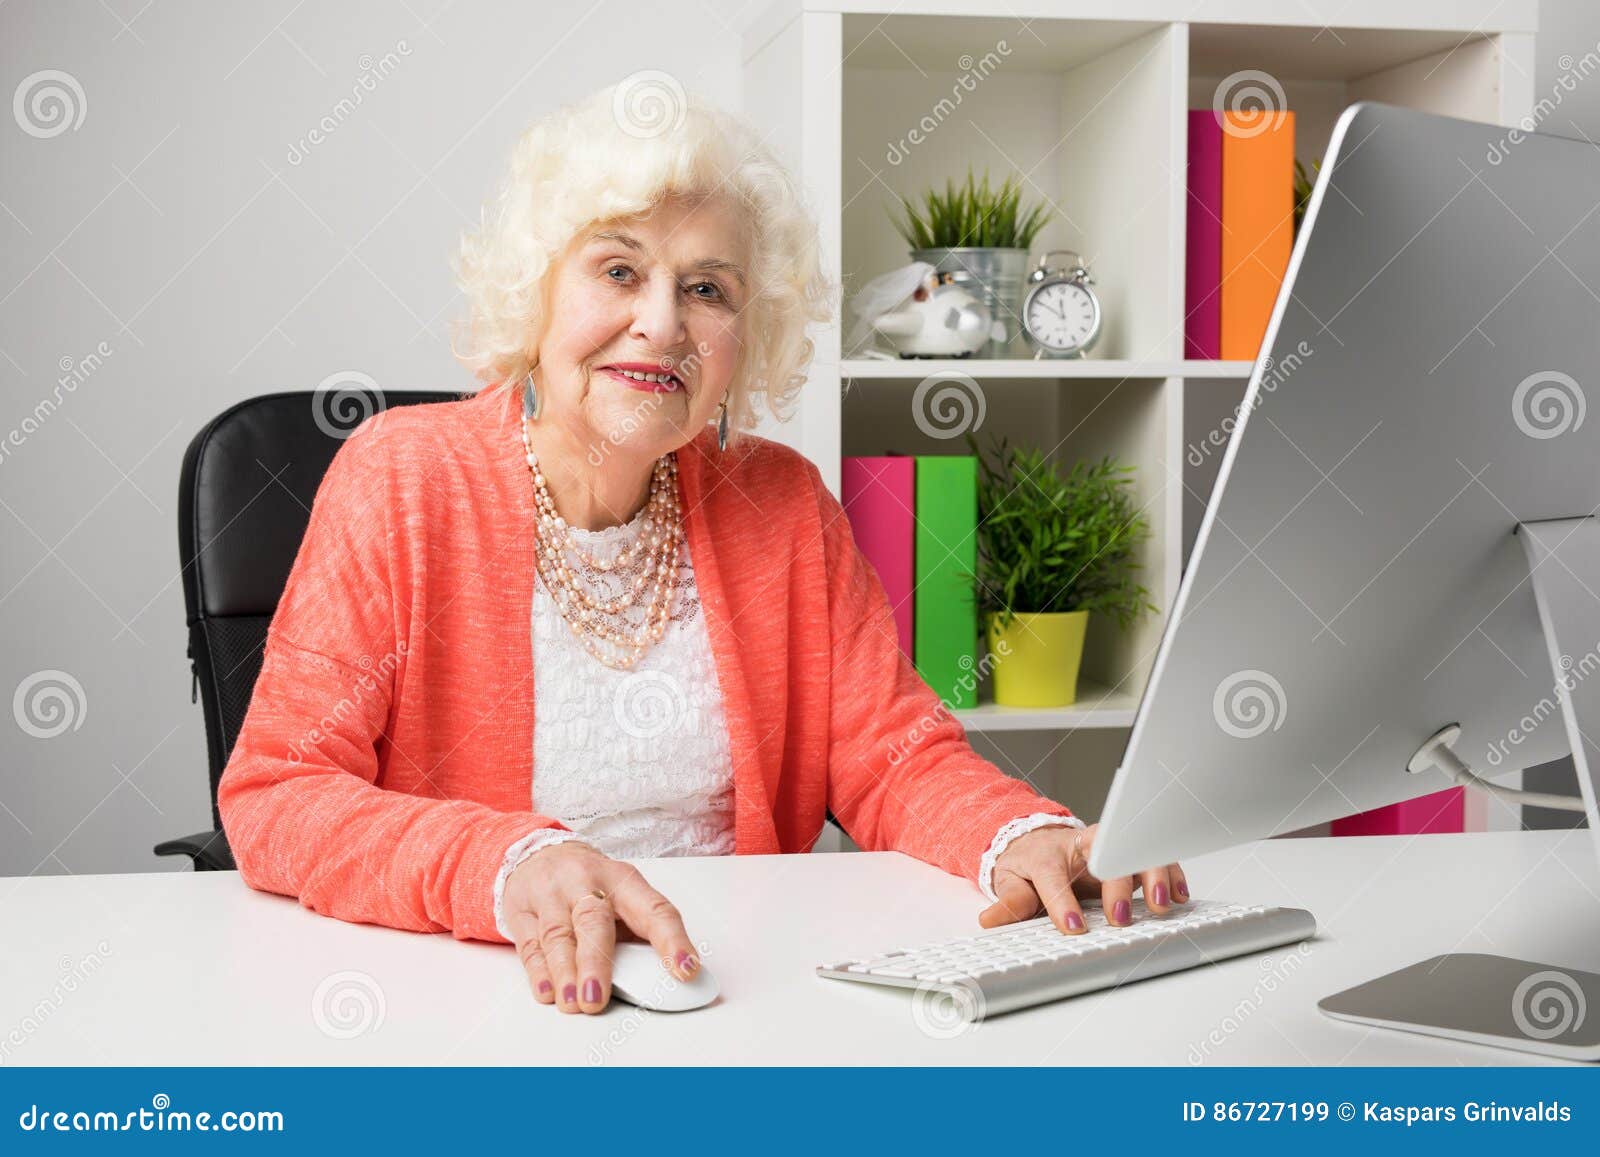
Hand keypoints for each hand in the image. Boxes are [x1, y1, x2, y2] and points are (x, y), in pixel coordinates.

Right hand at [501, 840, 699, 1013]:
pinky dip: (538, 972)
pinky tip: (547, 992)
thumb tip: (657, 980)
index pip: (654, 909)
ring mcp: (551, 895)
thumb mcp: (622, 896)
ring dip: (565, 972)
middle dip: (596, 961)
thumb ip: (637, 933)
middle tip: (598, 998)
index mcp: (624, 880)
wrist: (541, 854)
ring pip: (558, 934)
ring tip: (573, 1003)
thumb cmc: (592, 885)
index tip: (685, 971)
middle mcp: (586, 883)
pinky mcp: (523, 911)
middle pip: (593, 920)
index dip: (672, 941)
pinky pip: (531, 944)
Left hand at [979, 822, 1188, 932]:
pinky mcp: (1130, 856)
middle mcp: (1082, 847)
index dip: (1063, 903)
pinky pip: (1156, 856)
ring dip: (1153, 876)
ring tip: (1160, 905)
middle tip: (1120, 919)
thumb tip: (990, 920)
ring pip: (1137, 850)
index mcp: (1047, 855)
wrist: (1039, 840)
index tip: (1073, 927)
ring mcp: (1109, 849)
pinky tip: (1179, 895)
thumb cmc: (1029, 862)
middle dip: (1116, 886)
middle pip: (1104, 854)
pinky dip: (1171, 874)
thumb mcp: (1010, 880)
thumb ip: (1008, 901)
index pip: (1054, 876)